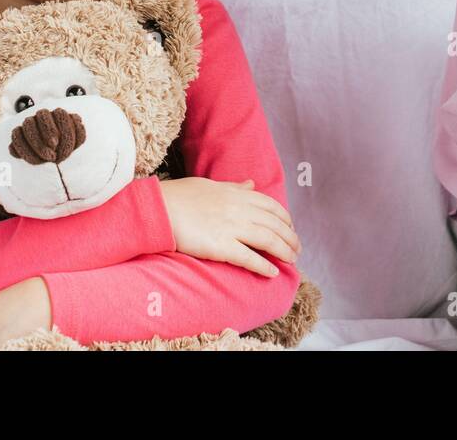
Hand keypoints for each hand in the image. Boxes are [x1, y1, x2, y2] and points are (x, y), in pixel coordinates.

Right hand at [158, 177, 300, 276]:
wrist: (159, 209)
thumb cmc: (180, 196)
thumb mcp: (211, 185)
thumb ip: (234, 187)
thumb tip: (252, 184)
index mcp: (237, 194)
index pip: (271, 206)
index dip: (285, 219)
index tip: (291, 229)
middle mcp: (239, 209)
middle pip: (274, 224)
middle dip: (290, 238)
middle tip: (297, 250)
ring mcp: (231, 228)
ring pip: (268, 240)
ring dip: (283, 252)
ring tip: (292, 261)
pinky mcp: (221, 247)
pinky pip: (249, 258)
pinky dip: (263, 266)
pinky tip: (272, 273)